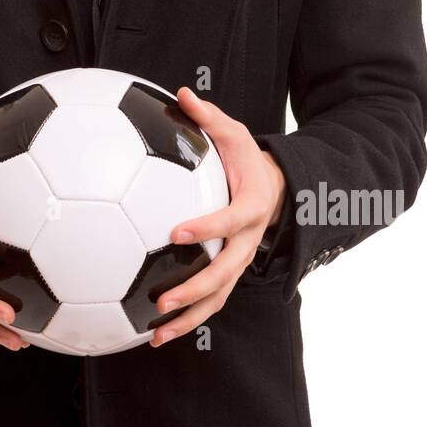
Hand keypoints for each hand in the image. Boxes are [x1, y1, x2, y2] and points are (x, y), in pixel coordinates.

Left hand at [148, 89, 287, 347]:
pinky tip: (153, 332)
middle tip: (162, 300)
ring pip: (219, 298)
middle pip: (225, 273)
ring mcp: (239, 262)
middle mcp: (247, 241)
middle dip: (195, 289)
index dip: (205, 227)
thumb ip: (207, 117)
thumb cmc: (246, 158)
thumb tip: (181, 93)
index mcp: (249, 207)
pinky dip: (186, 320)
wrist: (273, 188)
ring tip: (155, 333)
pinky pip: (210, 302)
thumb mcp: (233, 133)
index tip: (175, 233)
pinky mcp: (228, 274)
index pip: (229, 221)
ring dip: (189, 318)